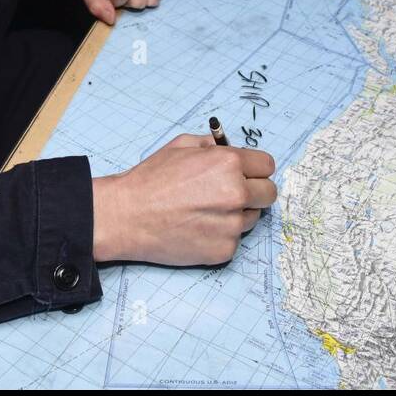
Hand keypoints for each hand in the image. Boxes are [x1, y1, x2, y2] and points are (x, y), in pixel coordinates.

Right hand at [91, 133, 276, 264]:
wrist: (127, 216)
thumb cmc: (151, 180)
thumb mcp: (182, 146)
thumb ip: (213, 145)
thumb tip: (231, 147)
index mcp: (229, 164)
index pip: (267, 166)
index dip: (255, 168)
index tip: (247, 173)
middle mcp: (236, 194)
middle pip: (269, 193)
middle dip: (254, 191)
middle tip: (231, 194)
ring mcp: (232, 225)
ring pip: (253, 217)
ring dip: (238, 214)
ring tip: (206, 211)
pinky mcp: (224, 250)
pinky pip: (235, 239)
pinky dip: (222, 235)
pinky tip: (198, 228)